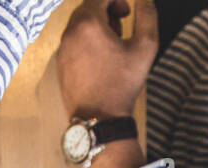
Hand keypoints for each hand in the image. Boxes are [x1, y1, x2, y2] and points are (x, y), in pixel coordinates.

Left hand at [56, 0, 157, 120]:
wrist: (98, 118)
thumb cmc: (122, 84)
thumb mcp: (145, 45)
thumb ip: (147, 14)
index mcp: (88, 23)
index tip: (127, 12)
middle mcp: (70, 32)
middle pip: (87, 6)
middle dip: (106, 9)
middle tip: (122, 24)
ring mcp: (62, 48)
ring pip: (79, 22)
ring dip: (97, 24)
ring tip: (113, 42)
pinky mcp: (60, 62)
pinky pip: (73, 39)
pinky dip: (87, 39)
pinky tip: (101, 56)